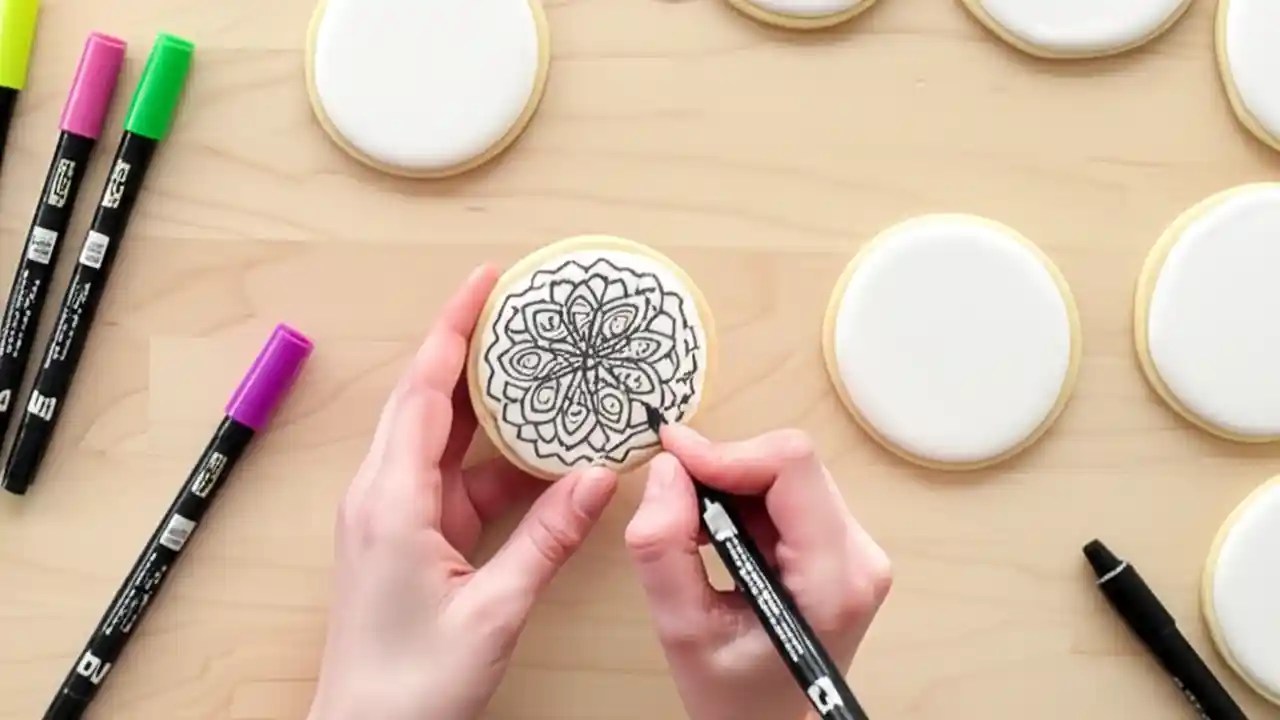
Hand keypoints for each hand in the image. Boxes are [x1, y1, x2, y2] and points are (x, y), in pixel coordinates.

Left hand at [307, 266, 619, 719]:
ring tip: (529, 365)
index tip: (485, 281)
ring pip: (438, 438)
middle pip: (426, 400)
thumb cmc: (411, 685)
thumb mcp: (494, 609)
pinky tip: (530, 453)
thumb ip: (548, 539)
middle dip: (467, 348)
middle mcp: (381, 496)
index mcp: (391, 501)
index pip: (422, 391)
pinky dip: (487, 458)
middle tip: (514, 306)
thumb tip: (596, 479)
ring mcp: (389, 515)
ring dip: (480, 402)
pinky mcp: (402, 537)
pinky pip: (448, 477)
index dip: (453, 330)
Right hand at [625, 426, 891, 719]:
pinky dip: (745, 500)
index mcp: (833, 580)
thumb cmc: (733, 697)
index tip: (671, 457)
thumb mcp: (682, 630)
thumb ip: (665, 549)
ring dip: (732, 485)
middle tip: (672, 501)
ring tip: (692, 529)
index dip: (726, 451)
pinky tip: (717, 536)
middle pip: (791, 465)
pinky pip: (790, 493)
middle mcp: (860, 555)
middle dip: (723, 470)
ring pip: (789, 473)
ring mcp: (857, 549)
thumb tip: (666, 470)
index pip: (792, 467)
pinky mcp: (842, 546)